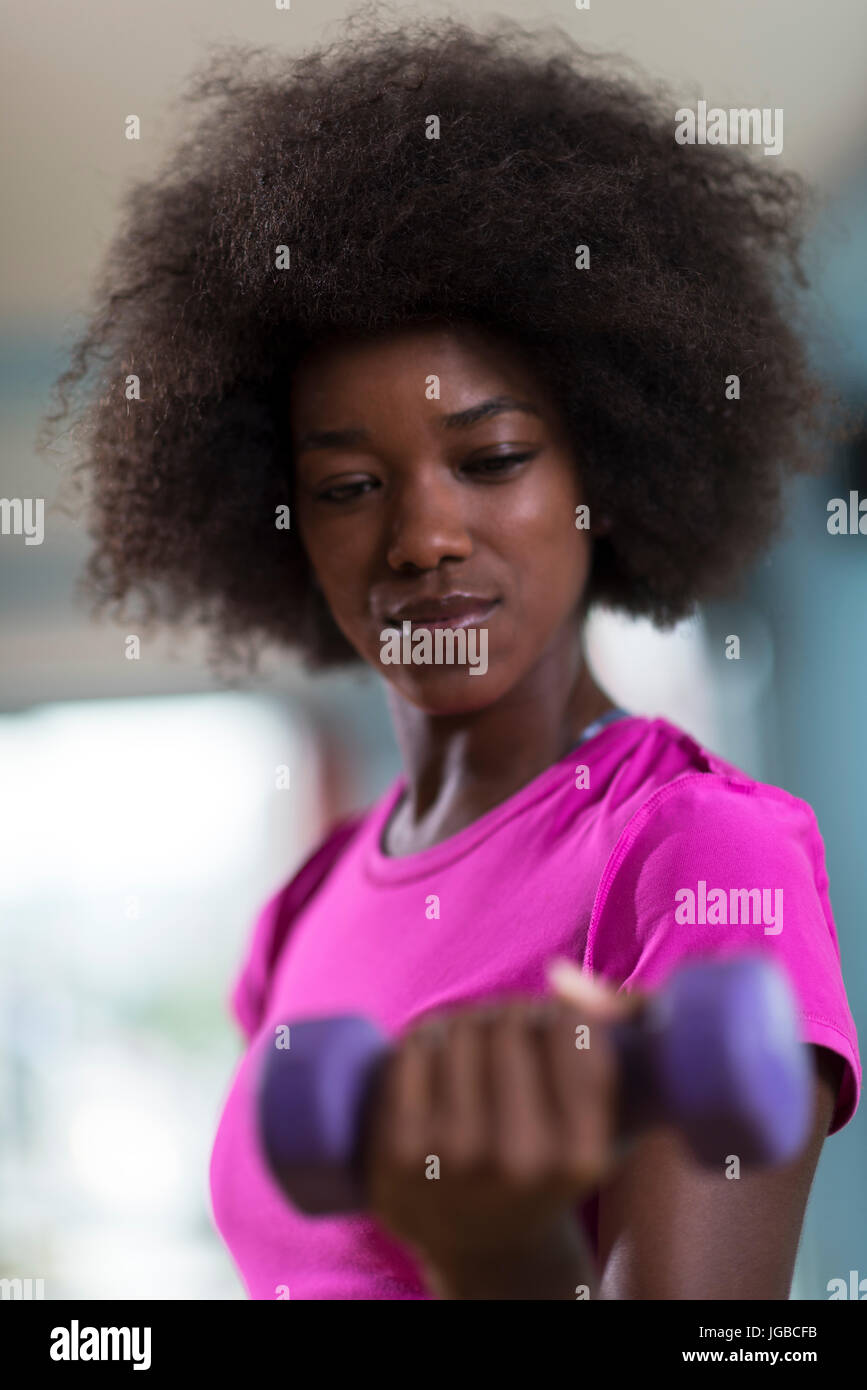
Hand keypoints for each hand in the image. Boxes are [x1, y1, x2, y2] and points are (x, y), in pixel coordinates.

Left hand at [362, 963, 641, 1284]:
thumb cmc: (551, 1160)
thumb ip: (615, 1036)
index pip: (570, 1030)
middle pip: (509, 1024)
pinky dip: (425, 1038)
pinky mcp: (399, 1153)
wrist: (481, 1244)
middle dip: (509, 1016)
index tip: (552, 1029)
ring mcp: (454, 1159)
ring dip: (467, 1023)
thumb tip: (561, 975)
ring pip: (459, 1030)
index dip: (559, 1014)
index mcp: (581, 1157)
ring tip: (473, 1047)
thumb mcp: (601, 1119)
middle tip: (506, 1036)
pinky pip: (414, 1051)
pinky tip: (437, 1055)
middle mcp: (519, 1162)